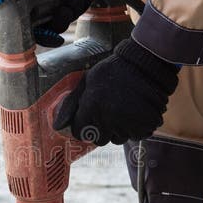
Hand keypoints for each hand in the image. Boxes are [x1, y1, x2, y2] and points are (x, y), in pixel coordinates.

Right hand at [0, 0, 88, 45]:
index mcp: (20, 5)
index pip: (28, 32)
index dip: (41, 38)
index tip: (55, 40)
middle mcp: (35, 6)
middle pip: (48, 29)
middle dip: (59, 24)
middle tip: (65, 11)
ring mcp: (52, 2)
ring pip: (62, 20)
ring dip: (70, 13)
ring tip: (73, 0)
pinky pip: (74, 10)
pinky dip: (79, 6)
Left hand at [54, 38, 178, 145]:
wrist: (143, 63)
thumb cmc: (112, 71)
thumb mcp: (87, 81)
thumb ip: (72, 104)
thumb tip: (57, 127)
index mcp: (92, 106)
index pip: (80, 132)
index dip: (83, 128)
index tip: (89, 122)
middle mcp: (108, 117)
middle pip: (101, 139)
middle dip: (103, 130)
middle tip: (109, 114)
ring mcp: (128, 122)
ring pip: (120, 138)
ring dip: (121, 129)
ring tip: (125, 110)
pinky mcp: (145, 124)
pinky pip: (138, 135)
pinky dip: (139, 127)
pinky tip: (137, 111)